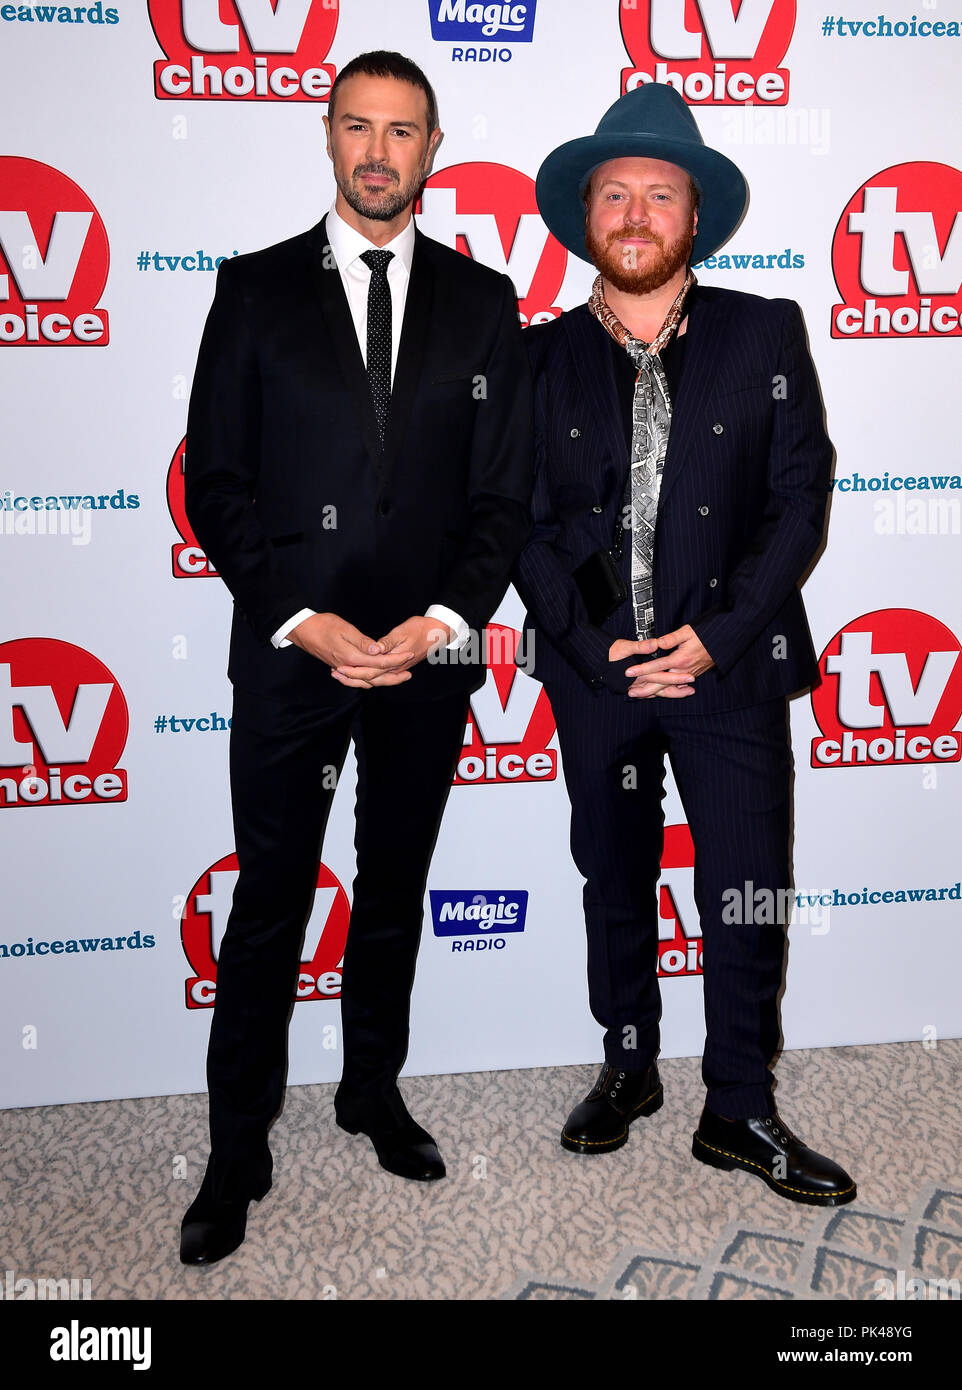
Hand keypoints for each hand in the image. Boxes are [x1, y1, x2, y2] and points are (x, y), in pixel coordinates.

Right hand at [289, 613, 413, 687]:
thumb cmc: (323, 625)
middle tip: (409, 674)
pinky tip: (376, 678)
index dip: (396, 659)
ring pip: (366, 681)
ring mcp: (343, 668)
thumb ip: (362, 642)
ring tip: (398, 678)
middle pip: (375, 677)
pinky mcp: (340, 667)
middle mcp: (348, 666)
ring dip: (383, 680)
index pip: (379, 662)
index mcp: (351, 657)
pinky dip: (369, 681)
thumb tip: (378, 650)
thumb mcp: (345, 629)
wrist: (302, 630)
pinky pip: (357, 679)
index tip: (409, 655)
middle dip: (393, 677)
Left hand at [332, 615, 453, 687]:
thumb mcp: (402, 632)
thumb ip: (387, 642)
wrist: (437, 632)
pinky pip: (379, 675)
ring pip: (374, 680)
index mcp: (395, 662)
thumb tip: (375, 650)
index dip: (353, 671)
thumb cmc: (421, 629)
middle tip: (334, 673)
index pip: (370, 672)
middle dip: (351, 677)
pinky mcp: (396, 666)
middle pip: (370, 679)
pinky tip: (356, 671)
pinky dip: (366, 675)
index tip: (339, 667)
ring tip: (341, 675)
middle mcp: (396, 669)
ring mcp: (397, 669)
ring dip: (357, 678)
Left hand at [624, 623, 713, 698]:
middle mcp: (684, 670)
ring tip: (641, 695)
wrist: (725, 641)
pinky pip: (677, 687)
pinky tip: (660, 694)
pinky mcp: (693, 675)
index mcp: (680, 659)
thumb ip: (671, 638)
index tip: (629, 672)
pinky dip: (668, 692)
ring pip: (669, 687)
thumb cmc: (706, 634)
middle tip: (630, 692)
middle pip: (660, 683)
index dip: (641, 670)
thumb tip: (657, 643)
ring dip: (654, 692)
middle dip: (644, 689)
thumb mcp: (687, 631)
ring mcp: (689, 674)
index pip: (656, 666)